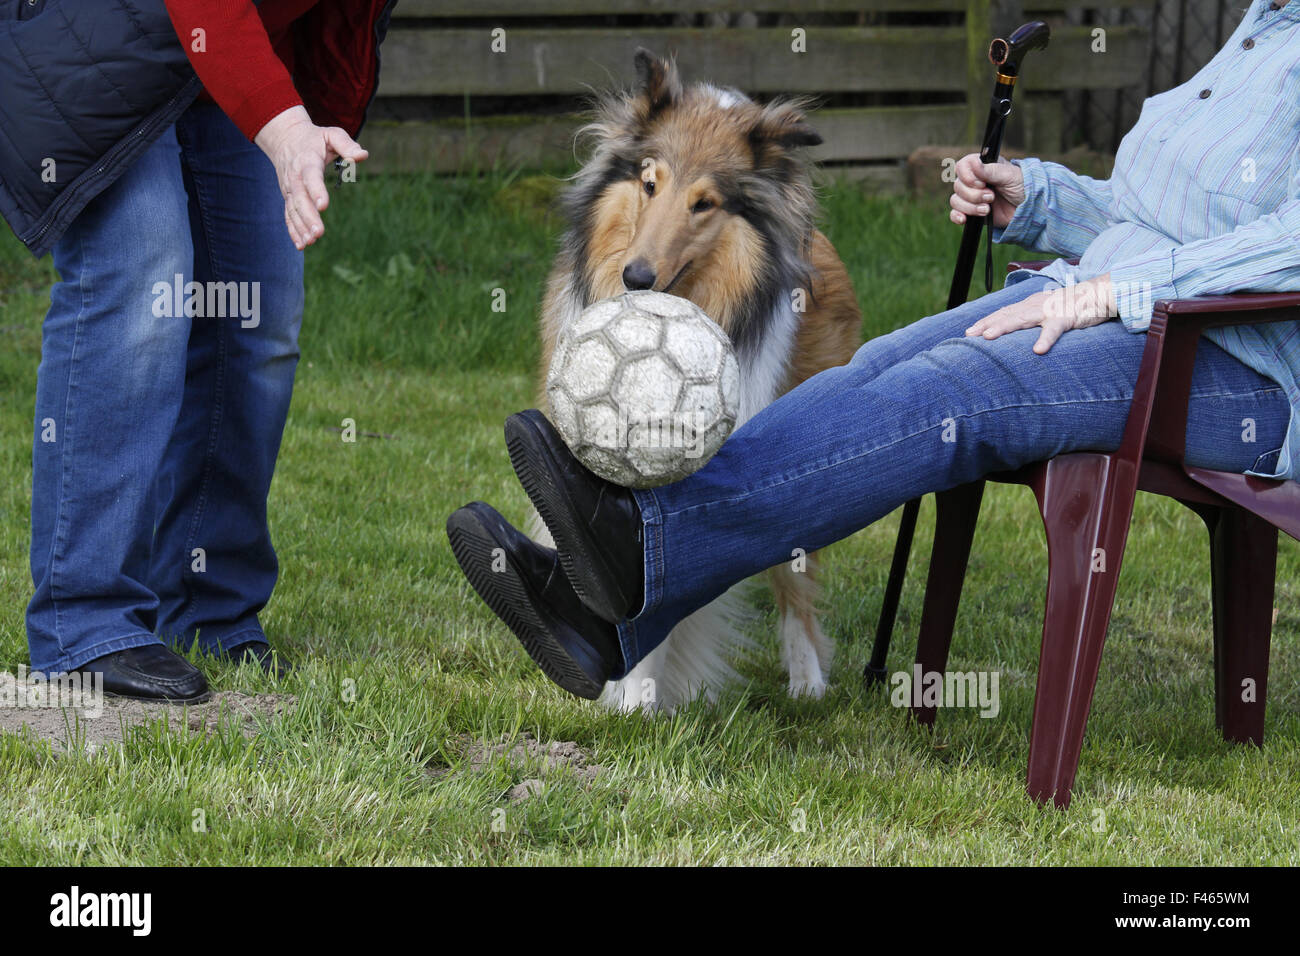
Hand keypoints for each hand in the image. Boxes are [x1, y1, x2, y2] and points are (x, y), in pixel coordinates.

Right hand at [254, 105, 368, 249]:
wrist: (285, 138)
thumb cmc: (314, 138)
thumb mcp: (331, 134)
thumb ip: (346, 144)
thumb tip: (363, 155)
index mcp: (307, 161)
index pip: (311, 177)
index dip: (316, 190)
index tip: (323, 205)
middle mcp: (295, 177)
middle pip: (300, 199)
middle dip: (308, 216)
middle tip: (318, 232)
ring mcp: (289, 189)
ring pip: (293, 210)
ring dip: (300, 227)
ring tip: (310, 242)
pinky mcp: (288, 197)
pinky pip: (288, 215)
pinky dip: (293, 230)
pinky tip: (301, 245)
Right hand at [949, 153, 1025, 228]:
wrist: (1030, 209)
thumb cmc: (1023, 187)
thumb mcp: (1009, 175)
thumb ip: (990, 170)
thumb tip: (974, 163)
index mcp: (982, 167)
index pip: (962, 166)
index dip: (967, 176)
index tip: (981, 183)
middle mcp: (974, 181)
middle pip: (958, 186)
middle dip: (974, 194)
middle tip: (991, 197)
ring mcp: (971, 197)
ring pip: (956, 200)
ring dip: (970, 207)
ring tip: (988, 209)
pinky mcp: (971, 212)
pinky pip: (954, 214)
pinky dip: (957, 217)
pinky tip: (964, 219)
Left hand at [964, 275, 1117, 354]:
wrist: (1100, 293)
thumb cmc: (1074, 305)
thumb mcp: (1048, 310)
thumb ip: (1032, 318)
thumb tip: (1016, 327)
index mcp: (1031, 304)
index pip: (1004, 312)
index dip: (986, 321)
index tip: (969, 332)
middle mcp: (1036, 305)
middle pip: (1007, 314)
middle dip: (987, 324)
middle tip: (970, 334)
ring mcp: (1050, 310)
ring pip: (1023, 318)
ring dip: (1004, 327)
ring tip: (988, 337)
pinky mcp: (1066, 317)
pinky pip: (1054, 329)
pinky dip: (1045, 339)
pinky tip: (1037, 351)